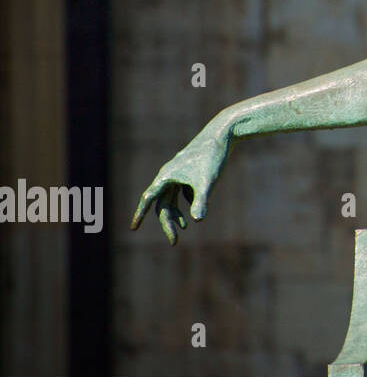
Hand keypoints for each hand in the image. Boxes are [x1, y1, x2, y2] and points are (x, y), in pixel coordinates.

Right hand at [130, 124, 228, 244]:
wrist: (223, 134)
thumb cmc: (213, 157)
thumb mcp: (207, 181)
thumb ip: (201, 201)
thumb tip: (197, 220)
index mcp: (167, 176)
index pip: (149, 199)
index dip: (140, 214)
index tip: (133, 228)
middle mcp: (169, 175)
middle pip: (163, 203)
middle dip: (167, 223)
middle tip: (174, 242)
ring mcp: (179, 172)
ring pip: (171, 198)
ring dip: (175, 214)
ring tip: (183, 229)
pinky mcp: (190, 170)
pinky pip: (181, 191)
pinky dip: (184, 203)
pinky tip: (193, 213)